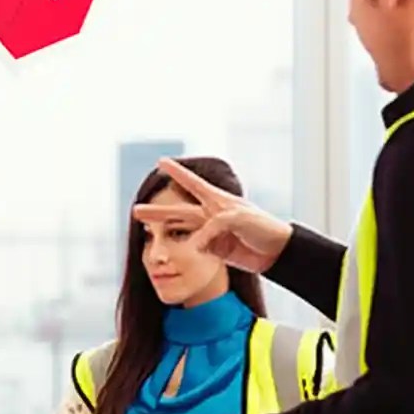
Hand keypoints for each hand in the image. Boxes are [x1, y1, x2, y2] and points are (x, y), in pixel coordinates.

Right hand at [131, 157, 292, 273]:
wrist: (278, 252)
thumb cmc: (264, 227)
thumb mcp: (240, 219)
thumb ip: (214, 227)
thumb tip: (194, 244)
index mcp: (219, 201)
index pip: (193, 184)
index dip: (177, 173)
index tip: (161, 161)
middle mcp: (211, 215)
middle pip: (178, 212)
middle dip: (157, 211)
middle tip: (135, 211)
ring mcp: (212, 233)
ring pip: (181, 230)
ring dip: (163, 230)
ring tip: (143, 229)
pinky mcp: (215, 250)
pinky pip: (194, 249)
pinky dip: (185, 250)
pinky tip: (176, 252)